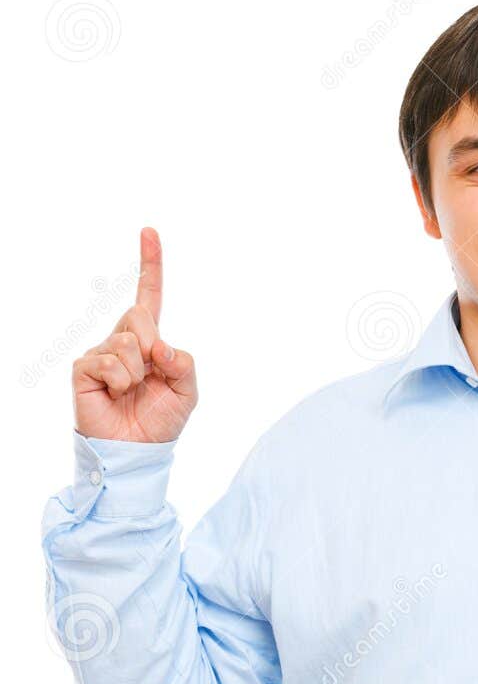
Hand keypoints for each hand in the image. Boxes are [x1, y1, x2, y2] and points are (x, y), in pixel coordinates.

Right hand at [73, 227, 197, 442]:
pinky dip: (120, 381)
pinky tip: (115, 394)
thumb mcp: (187, 392)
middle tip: (149, 375)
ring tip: (131, 392)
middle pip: (140, 316)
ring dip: (138, 373)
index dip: (150, 266)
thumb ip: (184, 364)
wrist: (136, 451)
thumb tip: (161, 346)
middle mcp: (122, 340)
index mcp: (149, 341)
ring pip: (127, 342)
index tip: (149, 231)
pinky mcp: (84, 368)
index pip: (149, 297)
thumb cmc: (159, 422)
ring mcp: (101, 352)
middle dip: (152, 345)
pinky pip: (109, 362)